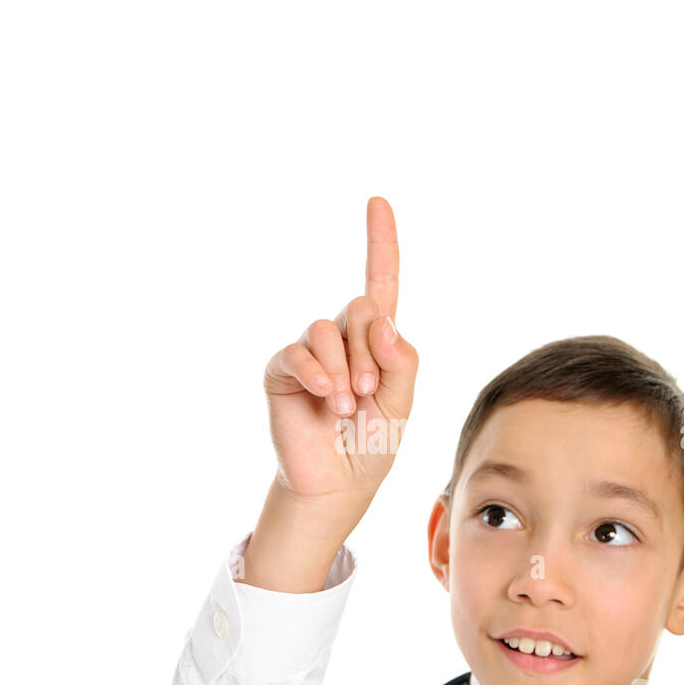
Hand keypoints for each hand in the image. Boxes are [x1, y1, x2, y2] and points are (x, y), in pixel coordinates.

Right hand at [263, 196, 418, 506]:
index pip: (380, 283)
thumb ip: (401, 362)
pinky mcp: (282, 369)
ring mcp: (310, 352)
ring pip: (328, 328)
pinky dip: (316, 372)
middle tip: (371, 392)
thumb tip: (385, 322)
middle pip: (359, 307)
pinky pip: (298, 352)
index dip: (380, 242)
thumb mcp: (401, 403)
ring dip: (345, 367)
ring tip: (348, 405)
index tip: (378, 201)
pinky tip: (326, 396)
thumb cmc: (372, 444)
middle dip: (371, 349)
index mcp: (375, 340)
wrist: (337, 483)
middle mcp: (341, 338)